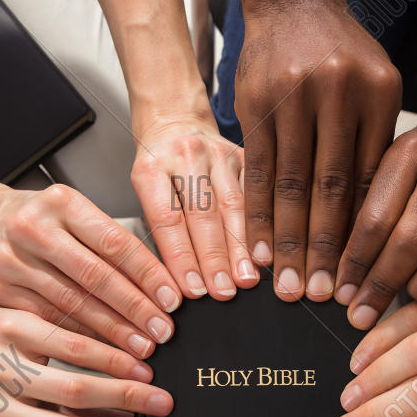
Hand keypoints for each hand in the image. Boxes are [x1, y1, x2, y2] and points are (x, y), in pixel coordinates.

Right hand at [0, 183, 182, 354]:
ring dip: (112, 330)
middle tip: (162, 331)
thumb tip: (162, 287)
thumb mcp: (78, 214)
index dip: (147, 275)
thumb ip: (113, 243)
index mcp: (61, 202)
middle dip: (134, 308)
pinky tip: (106, 350)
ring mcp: (11, 260)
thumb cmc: (44, 220)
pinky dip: (82, 337)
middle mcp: (32, 228)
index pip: (115, 242)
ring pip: (72, 303)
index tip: (172, 300)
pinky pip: (50, 319)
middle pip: (94, 276)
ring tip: (141, 346)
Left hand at [132, 115, 258, 300]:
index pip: (168, 220)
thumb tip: (185, 284)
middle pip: (204, 214)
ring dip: (242, 248)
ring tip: (247, 279)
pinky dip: (265, 229)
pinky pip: (260, 196)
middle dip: (214, 258)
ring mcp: (220, 154)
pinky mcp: (247, 157)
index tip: (192, 289)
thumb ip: (163, 235)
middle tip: (223, 291)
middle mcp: (187, 156)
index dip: (182, 258)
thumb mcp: (146, 196)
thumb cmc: (160, 170)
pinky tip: (270, 253)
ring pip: (235, 207)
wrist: (177, 124)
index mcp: (152, 167)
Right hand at [235, 0, 400, 301]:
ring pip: (290, 185)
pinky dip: (256, 214)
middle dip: (325, 249)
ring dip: (288, 242)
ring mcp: (292, 98)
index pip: (368, 181)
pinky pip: (256, 171)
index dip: (362, 235)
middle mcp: (335, 94)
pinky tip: (259, 249)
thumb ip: (373, 149)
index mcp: (376, 96)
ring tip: (289, 284)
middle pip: (329, 189)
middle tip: (323, 295)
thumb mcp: (375, 92)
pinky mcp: (254, 105)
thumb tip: (372, 227)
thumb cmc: (342, 56)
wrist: (295, 2)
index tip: (358, 277)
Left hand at [337, 82, 416, 329]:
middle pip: (410, 242)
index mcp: (410, 153)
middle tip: (364, 314)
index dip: (356, 264)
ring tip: (410, 298)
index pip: (375, 220)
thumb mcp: (398, 164)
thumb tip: (347, 274)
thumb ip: (374, 208)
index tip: (343, 293)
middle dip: (382, 285)